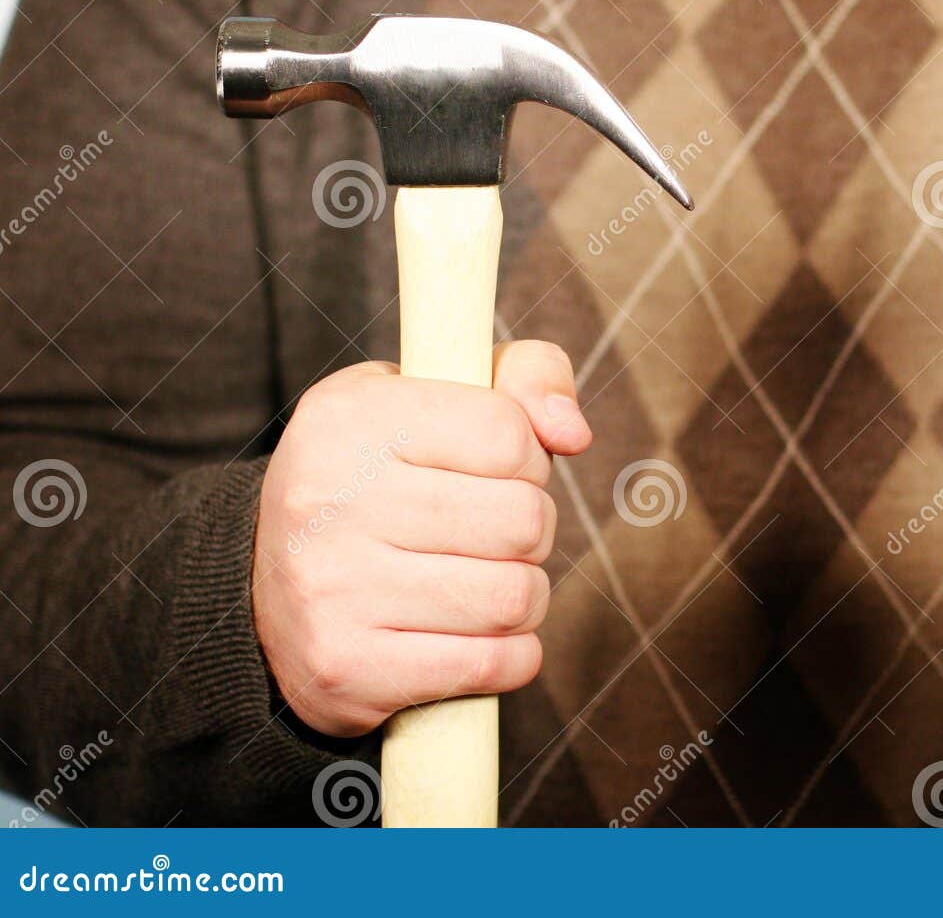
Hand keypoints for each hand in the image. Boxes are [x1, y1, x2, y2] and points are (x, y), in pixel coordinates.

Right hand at [253, 340, 591, 737]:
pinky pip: (494, 664)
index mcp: (350, 418)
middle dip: (530, 530)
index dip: (526, 457)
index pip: (508, 434)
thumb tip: (573, 432)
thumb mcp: (429, 397)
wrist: (263, 592)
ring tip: (481, 583)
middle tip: (489, 534)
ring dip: (523, 595)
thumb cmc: (378, 480)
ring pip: (516, 597)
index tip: (492, 471)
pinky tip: (474, 637)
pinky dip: (511, 656)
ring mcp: (333, 590)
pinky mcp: (348, 669)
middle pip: (524, 520)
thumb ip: (523, 378)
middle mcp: (330, 500)